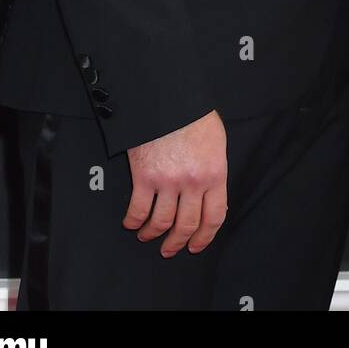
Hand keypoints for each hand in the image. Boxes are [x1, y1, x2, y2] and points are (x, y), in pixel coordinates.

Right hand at [123, 109, 227, 256]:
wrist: (168, 98)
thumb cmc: (193, 116)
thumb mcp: (216, 142)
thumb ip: (214, 169)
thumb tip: (210, 193)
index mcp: (215, 174)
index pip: (214, 217)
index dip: (204, 237)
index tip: (196, 245)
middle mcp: (193, 183)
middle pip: (187, 225)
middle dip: (178, 242)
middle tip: (170, 249)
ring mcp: (168, 181)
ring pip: (162, 222)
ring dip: (153, 234)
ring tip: (148, 236)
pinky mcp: (144, 177)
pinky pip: (138, 209)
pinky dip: (134, 221)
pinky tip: (132, 224)